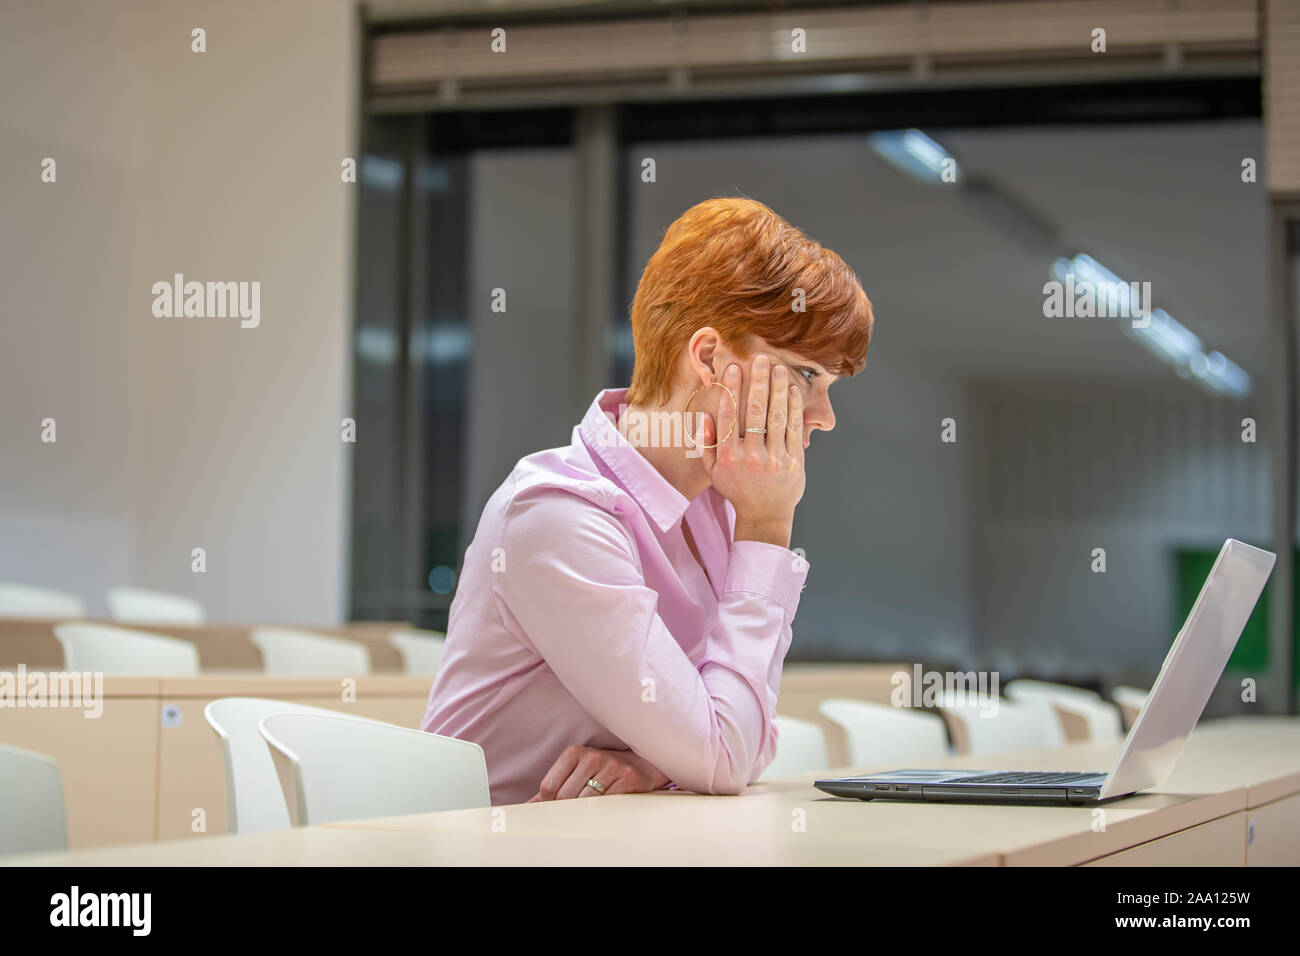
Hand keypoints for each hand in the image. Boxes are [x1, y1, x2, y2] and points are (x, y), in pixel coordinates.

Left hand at [526, 745, 670, 801]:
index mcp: (574, 753)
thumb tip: (526, 808)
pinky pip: (607, 803)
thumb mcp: (576, 772)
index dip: (549, 804)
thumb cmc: (603, 771)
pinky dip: (602, 812)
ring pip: (585, 801)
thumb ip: (552, 788)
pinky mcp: (628, 778)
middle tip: (573, 816)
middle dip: (566, 811)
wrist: (643, 764)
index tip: (556, 811)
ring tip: (588, 813)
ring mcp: (611, 766)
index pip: (549, 786)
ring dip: (584, 813)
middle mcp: (591, 756)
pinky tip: (603, 811)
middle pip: (565, 796)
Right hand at [696, 354, 804, 547]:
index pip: (728, 416)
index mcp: (728, 457)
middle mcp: (750, 457)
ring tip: (778, 368)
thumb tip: (704, 417)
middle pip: (754, 411)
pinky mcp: (794, 462)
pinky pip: (794, 429)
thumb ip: (706, 444)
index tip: (733, 368)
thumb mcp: (713, 471)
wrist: (765, 514)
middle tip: (760, 358)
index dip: (731, 389)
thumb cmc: (737, 488)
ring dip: (778, 389)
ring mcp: (774, 459)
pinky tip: (792, 390)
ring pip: (776, 417)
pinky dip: (793, 408)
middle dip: (758, 381)